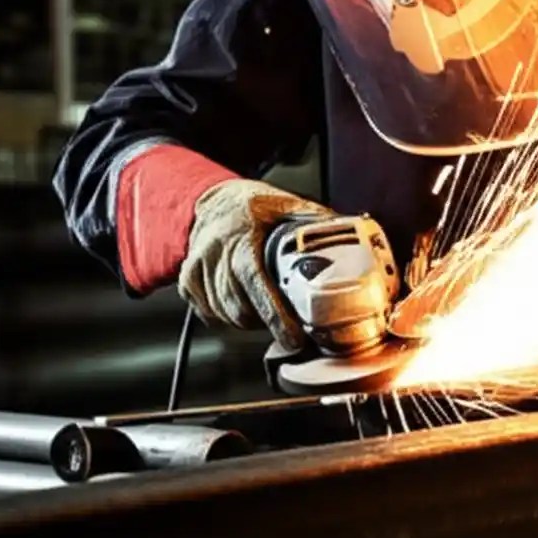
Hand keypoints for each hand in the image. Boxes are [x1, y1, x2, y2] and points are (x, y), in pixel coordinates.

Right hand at [177, 179, 329, 350]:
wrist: (211, 200)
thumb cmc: (252, 206)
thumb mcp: (284, 204)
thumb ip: (313, 221)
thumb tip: (349, 237)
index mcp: (241, 234)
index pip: (255, 281)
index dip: (274, 314)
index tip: (294, 337)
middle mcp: (214, 251)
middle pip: (240, 305)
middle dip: (268, 322)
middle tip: (292, 325)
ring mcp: (197, 268)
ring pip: (226, 314)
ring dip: (251, 321)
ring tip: (270, 312)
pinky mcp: (187, 281)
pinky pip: (211, 314)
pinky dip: (231, 317)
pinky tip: (246, 305)